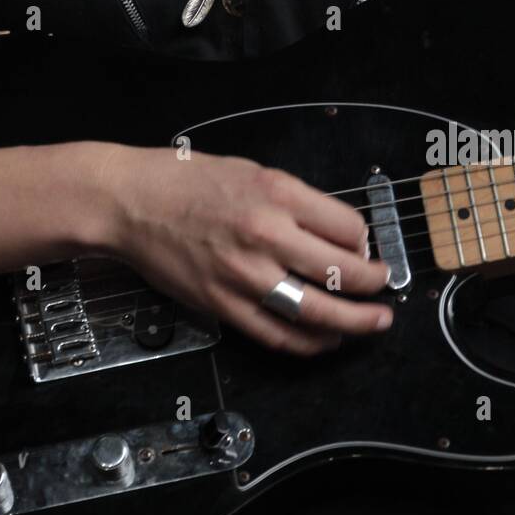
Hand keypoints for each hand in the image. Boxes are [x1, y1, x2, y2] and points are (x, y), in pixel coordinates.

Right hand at [99, 144, 393, 355]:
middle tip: (384, 288)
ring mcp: (244, 275)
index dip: (365, 240)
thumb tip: (335, 232)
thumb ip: (294, 201)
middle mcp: (266, 234)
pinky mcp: (223, 305)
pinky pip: (278, 335)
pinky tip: (326, 339)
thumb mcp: (251, 171)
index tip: (366, 246)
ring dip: (354, 322)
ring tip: (373, 323)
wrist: (130, 202)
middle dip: (374, 285)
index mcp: (277, 193)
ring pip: (318, 312)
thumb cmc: (185, 181)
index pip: (348, 228)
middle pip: (344, 273)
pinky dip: (309, 343)